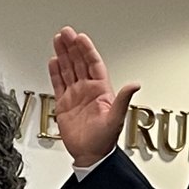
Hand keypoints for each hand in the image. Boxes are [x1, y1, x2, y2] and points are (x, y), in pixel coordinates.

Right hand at [47, 26, 139, 167]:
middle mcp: (88, 90)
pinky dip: (55, 72)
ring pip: (68, 69)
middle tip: (65, 33)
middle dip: (72, 47)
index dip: (87, 50)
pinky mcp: (64, 104)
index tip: (80, 38)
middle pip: (78, 62)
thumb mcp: (116, 119)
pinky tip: (53, 61)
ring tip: (58, 40)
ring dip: (63, 55)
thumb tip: (135, 85)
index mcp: (101, 90)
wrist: (90, 155)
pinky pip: (58, 83)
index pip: (93, 64)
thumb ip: (123, 100)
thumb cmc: (104, 140)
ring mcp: (75, 95)